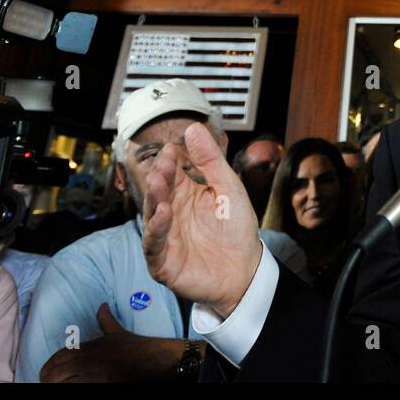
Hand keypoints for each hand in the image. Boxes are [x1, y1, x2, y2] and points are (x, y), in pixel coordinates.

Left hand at [39, 304, 187, 381]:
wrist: (154, 359)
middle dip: (49, 381)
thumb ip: (106, 320)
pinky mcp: (97, 383)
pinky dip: (69, 389)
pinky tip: (73, 389)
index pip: (55, 359)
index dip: (48, 370)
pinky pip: (73, 388)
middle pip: (52, 374)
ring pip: (58, 383)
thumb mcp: (118, 332)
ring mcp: (90, 373)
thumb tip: (102, 305)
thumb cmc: (137, 348)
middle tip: (51, 385)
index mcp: (86, 347)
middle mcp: (85, 359)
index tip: (48, 377)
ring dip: (57, 386)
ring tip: (62, 388)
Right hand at [143, 122, 260, 317]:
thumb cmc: (236, 230)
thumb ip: (211, 161)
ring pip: (152, 216)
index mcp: (185, 196)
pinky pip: (154, 245)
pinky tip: (163, 214)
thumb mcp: (228, 189)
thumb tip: (194, 129)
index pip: (172, 175)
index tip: (173, 148)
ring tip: (158, 182)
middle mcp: (171, 215)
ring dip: (154, 199)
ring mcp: (165, 238)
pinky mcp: (163, 262)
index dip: (171, 162)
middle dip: (160, 177)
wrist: (247, 270)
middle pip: (160, 193)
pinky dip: (156, 230)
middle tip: (164, 164)